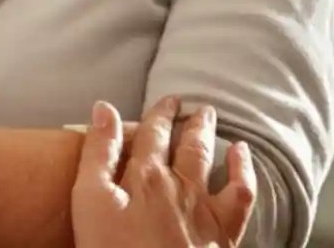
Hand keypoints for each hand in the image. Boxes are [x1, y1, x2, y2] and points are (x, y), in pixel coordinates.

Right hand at [72, 96, 256, 247]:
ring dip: (209, 136)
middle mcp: (179, 184)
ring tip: (209, 120)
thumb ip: (97, 154)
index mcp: (144, 174)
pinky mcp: (222, 231)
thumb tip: (103, 108)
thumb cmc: (112, 247)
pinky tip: (243, 156)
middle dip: (185, 121)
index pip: (151, 133)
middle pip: (183, 143)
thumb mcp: (89, 199)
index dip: (158, 114)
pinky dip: (244, 170)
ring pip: (209, 159)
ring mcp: (204, 207)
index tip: (165, 100)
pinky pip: (241, 193)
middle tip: (188, 105)